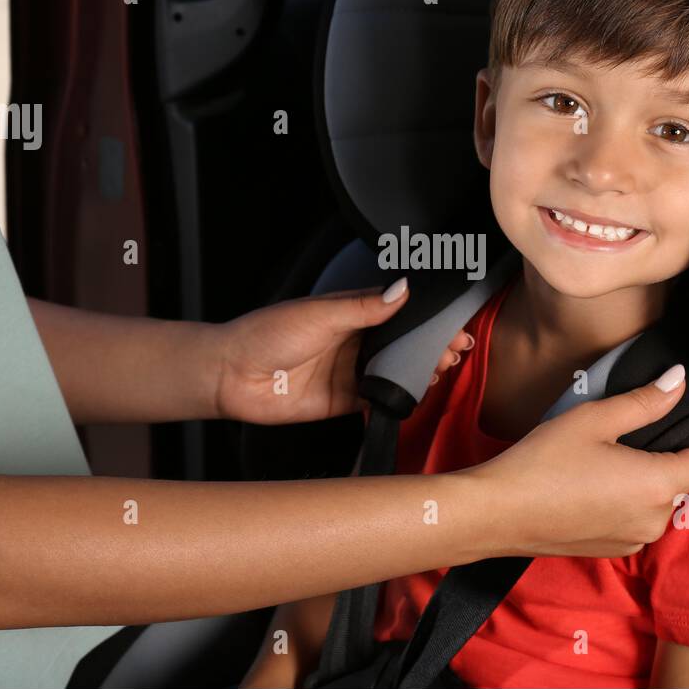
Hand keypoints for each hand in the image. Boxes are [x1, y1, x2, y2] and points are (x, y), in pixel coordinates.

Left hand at [212, 278, 474, 424]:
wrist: (232, 375)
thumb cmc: (266, 333)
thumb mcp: (320, 314)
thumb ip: (365, 306)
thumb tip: (403, 289)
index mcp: (349, 312)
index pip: (399, 313)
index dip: (427, 319)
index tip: (453, 324)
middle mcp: (353, 341)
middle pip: (403, 344)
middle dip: (432, 347)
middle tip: (456, 350)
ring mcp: (349, 370)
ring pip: (396, 371)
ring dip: (420, 372)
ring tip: (441, 370)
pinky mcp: (343, 400)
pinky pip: (378, 400)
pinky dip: (398, 398)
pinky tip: (416, 396)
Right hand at [461, 365, 688, 557]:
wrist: (498, 512)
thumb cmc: (543, 461)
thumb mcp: (595, 419)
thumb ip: (645, 401)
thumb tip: (680, 381)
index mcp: (657, 485)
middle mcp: (654, 520)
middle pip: (682, 481)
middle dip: (669, 454)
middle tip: (636, 429)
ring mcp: (634, 539)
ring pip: (658, 501)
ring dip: (647, 478)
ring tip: (610, 455)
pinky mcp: (612, 549)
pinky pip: (637, 519)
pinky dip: (628, 499)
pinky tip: (595, 482)